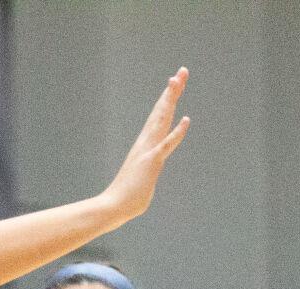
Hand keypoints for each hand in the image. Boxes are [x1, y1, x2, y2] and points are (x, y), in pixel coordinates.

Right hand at [102, 68, 190, 221]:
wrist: (114, 207)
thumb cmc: (127, 196)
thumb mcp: (142, 176)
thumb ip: (147, 170)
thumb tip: (147, 173)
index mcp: (145, 144)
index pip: (159, 116)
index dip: (168, 97)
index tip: (175, 81)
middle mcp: (146, 142)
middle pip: (161, 111)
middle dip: (172, 90)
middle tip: (182, 71)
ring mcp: (148, 150)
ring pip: (162, 120)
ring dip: (171, 100)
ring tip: (178, 82)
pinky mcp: (152, 162)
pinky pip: (166, 145)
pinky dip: (176, 132)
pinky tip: (186, 120)